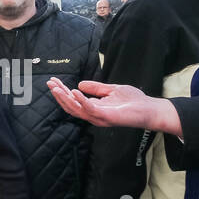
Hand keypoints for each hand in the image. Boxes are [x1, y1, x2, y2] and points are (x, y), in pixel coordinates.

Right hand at [46, 78, 180, 136]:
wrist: (148, 109)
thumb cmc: (133, 101)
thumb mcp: (111, 90)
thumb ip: (96, 88)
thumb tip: (79, 85)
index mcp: (94, 108)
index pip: (73, 101)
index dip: (62, 91)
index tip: (53, 81)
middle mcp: (94, 115)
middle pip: (71, 106)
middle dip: (59, 95)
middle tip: (50, 83)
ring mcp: (99, 117)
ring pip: (76, 110)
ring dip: (64, 98)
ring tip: (56, 87)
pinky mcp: (106, 117)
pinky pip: (90, 109)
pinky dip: (81, 101)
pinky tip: (74, 91)